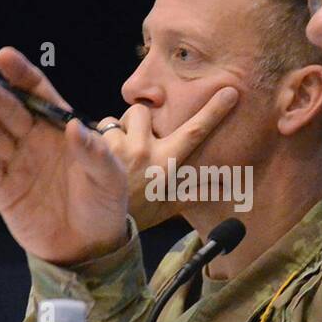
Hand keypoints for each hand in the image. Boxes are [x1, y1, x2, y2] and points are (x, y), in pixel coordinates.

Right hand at [0, 47, 128, 265]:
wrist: (89, 248)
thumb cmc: (104, 206)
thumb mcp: (109, 178)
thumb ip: (94, 152)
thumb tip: (76, 127)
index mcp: (61, 128)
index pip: (38, 94)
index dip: (21, 75)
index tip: (4, 57)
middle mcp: (34, 140)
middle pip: (8, 110)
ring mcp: (16, 163)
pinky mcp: (3, 189)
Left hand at [96, 87, 239, 230]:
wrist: (102, 228)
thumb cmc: (138, 214)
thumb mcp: (169, 206)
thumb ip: (197, 193)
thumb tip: (225, 187)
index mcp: (166, 163)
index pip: (194, 132)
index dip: (213, 112)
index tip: (229, 92)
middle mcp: (145, 152)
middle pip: (142, 112)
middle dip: (135, 119)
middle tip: (132, 140)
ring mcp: (120, 149)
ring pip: (116, 121)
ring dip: (115, 132)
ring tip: (115, 155)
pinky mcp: (98, 150)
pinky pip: (95, 133)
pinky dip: (93, 141)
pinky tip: (98, 158)